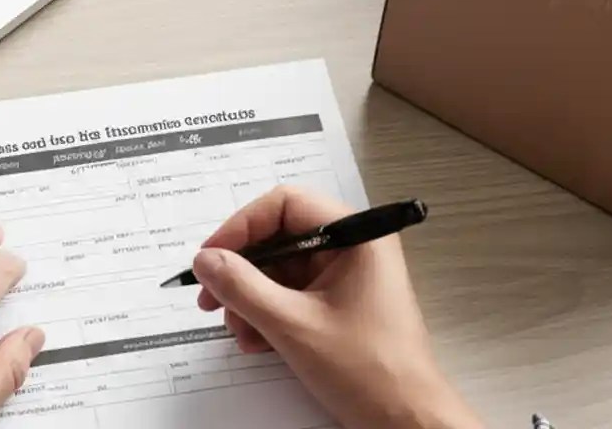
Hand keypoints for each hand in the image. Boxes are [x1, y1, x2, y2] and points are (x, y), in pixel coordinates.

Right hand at [194, 187, 483, 428]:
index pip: (286, 205)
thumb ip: (242, 287)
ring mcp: (347, 277)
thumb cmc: (368, 371)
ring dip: (251, 300)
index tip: (211, 255)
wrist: (406, 421)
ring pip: (281, 271)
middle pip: (280, 238)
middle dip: (242, 272)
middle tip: (212, 297)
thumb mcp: (293, 325)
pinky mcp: (340, 304)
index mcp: (356, 236)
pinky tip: (257, 340)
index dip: (242, 226)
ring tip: (239, 331)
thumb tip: (205, 260)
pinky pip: (292, 295)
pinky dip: (268, 314)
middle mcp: (354, 248)